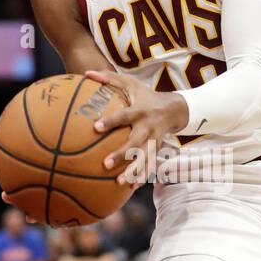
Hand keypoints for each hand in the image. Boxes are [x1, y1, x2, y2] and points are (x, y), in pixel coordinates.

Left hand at [85, 69, 189, 184]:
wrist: (174, 109)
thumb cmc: (145, 95)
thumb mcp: (130, 83)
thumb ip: (109, 78)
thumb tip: (86, 72)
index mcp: (140, 110)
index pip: (124, 116)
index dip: (111, 121)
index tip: (96, 127)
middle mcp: (148, 127)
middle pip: (135, 142)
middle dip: (122, 154)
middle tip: (106, 164)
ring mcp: (155, 140)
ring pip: (144, 158)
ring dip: (133, 171)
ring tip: (120, 182)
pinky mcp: (157, 150)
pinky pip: (150, 165)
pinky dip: (142, 176)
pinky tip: (131, 187)